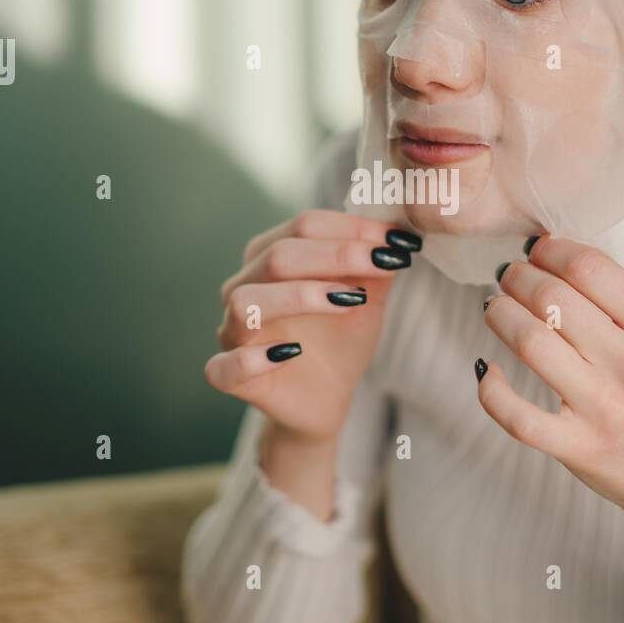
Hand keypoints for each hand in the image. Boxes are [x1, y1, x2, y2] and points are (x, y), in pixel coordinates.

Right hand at [205, 209, 415, 442]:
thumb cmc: (340, 338)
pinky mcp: (230, 377)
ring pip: (247, 302)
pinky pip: (225, 366)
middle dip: (336, 255)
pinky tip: (292, 353)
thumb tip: (398, 230)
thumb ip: (376, 263)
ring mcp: (232, 333)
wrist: (328, 396)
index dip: (351, 229)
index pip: (304, 226)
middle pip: (277, 256)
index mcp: (270, 257)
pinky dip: (253, 359)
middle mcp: (243, 287)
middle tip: (383, 261)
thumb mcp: (368, 296)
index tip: (396, 240)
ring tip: (348, 301)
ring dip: (299, 296)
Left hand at [477, 234, 623, 621]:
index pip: (590, 268)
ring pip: (530, 343)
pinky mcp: (579, 448)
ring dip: (500, 315)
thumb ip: (622, 301)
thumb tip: (551, 256)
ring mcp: (605, 410)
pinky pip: (516, 414)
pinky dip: (489, 388)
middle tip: (509, 276)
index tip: (536, 251)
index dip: (550, 250)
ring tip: (494, 307)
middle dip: (518, 277)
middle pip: (553, 299)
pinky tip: (484, 368)